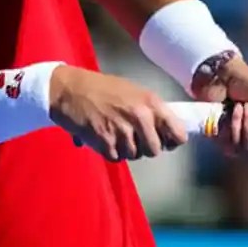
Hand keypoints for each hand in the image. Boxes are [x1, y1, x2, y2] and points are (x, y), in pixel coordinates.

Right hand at [49, 66, 189, 162]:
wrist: (70, 89)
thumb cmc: (101, 88)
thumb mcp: (133, 91)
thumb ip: (151, 111)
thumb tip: (168, 133)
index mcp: (150, 102)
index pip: (178, 133)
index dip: (172, 141)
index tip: (165, 141)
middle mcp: (140, 116)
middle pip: (155, 150)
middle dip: (144, 147)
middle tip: (132, 136)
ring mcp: (122, 130)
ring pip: (135, 155)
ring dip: (125, 149)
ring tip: (113, 132)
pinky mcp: (106, 142)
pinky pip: (116, 158)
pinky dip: (109, 151)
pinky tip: (102, 136)